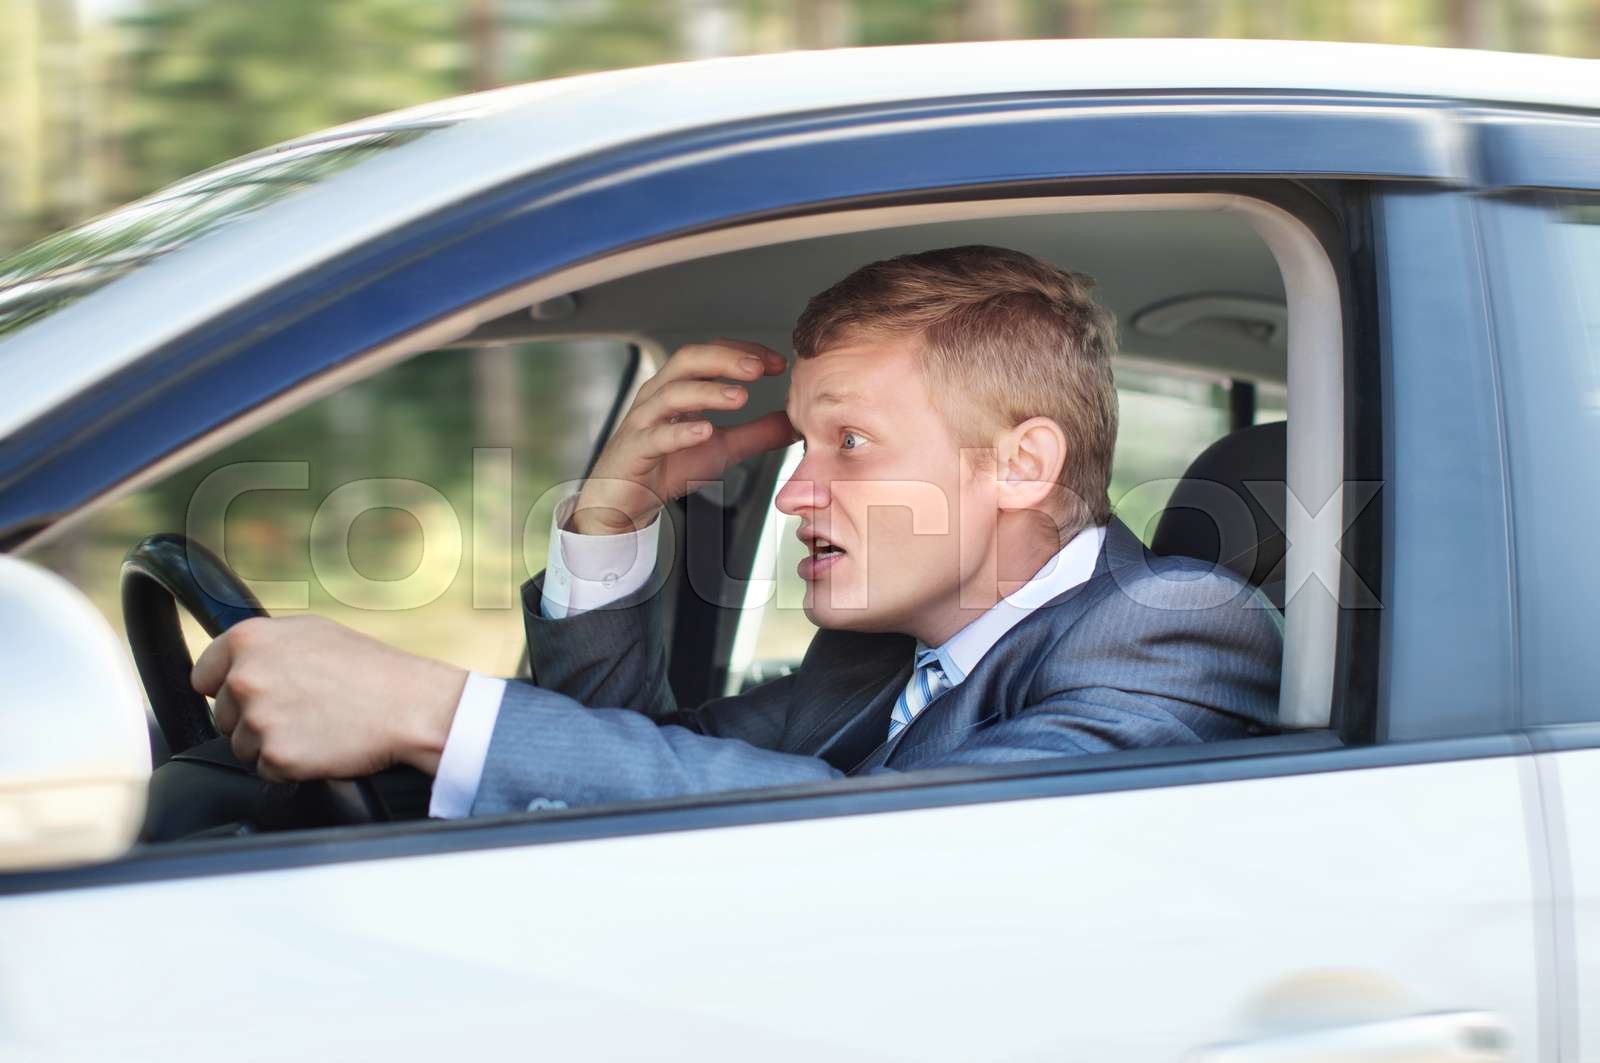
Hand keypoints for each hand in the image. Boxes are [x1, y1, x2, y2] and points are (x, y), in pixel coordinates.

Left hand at [191, 615, 466, 780]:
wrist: (408, 705)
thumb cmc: (369, 668)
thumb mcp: (312, 632)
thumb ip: (264, 643)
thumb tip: (233, 658)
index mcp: (249, 640)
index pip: (203, 676)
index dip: (228, 687)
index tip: (254, 693)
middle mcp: (245, 678)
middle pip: (222, 714)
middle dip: (254, 717)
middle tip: (301, 708)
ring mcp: (258, 719)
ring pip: (241, 745)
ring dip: (272, 742)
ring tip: (315, 725)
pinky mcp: (275, 756)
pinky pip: (266, 770)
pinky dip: (291, 765)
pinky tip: (320, 745)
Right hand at [572, 338, 793, 535]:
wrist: (627, 501)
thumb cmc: (669, 466)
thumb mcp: (723, 448)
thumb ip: (757, 433)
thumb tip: (794, 423)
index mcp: (680, 387)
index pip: (711, 355)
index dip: (743, 353)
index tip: (777, 363)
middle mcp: (658, 396)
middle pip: (688, 361)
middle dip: (725, 359)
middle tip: (758, 368)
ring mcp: (644, 421)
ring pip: (671, 393)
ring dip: (708, 392)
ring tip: (741, 397)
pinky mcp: (635, 450)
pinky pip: (656, 435)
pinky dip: (681, 431)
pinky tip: (705, 431)